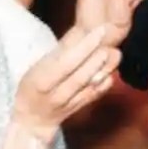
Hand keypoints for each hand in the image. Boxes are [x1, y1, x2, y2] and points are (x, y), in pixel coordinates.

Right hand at [11, 27, 118, 144]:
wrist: (33, 119)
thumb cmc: (33, 86)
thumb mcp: (38, 66)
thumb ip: (60, 50)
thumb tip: (82, 29)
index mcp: (41, 81)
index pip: (65, 63)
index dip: (84, 47)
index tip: (99, 31)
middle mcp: (56, 94)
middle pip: (80, 75)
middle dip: (96, 57)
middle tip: (111, 41)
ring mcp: (69, 104)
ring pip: (89, 87)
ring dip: (104, 69)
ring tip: (115, 53)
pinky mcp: (80, 109)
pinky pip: (94, 97)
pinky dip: (105, 85)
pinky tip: (112, 72)